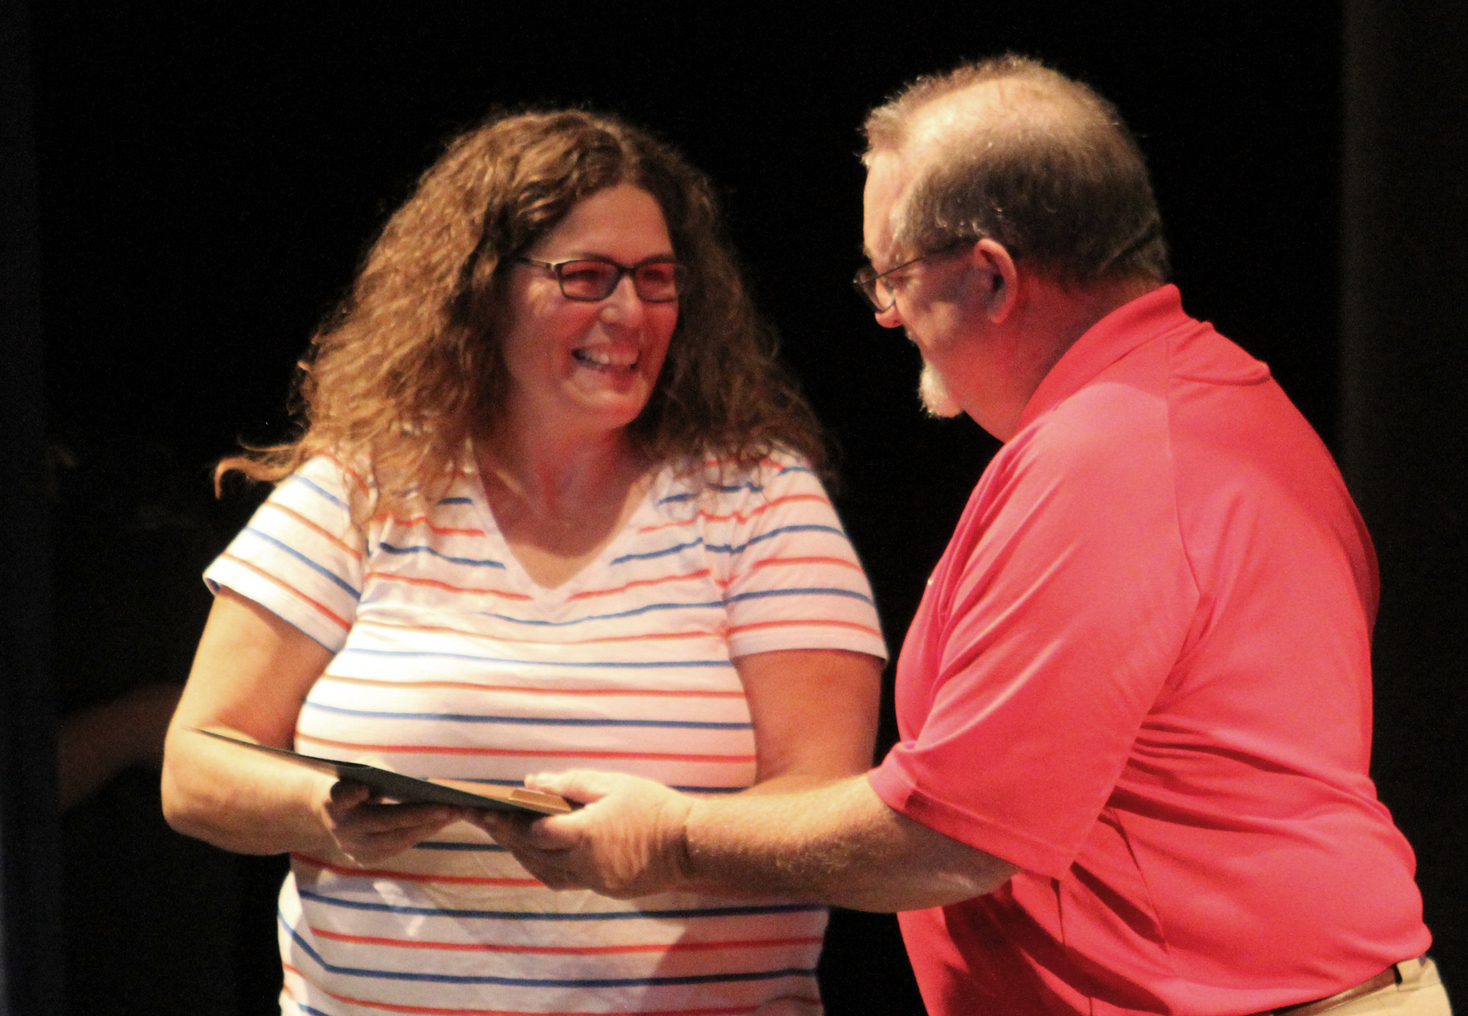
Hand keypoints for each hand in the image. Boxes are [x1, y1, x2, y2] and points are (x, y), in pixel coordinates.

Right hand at [313, 780, 462, 864]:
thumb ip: (378, 772)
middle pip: (381, 822)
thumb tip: (412, 785)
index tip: (363, 789)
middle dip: (417, 816)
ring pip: (394, 840)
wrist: (330, 811)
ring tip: (455, 815)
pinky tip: (442, 822)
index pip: (341, 796)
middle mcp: (340, 827)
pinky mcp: (364, 859)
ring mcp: (351, 847)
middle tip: (448, 808)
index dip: (350, 794)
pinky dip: (420, 834)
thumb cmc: (355, 779)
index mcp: (333, 799)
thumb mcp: (362, 768)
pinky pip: (397, 848)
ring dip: (427, 828)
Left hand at [471, 771, 692, 898]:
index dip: (505, 821)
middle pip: (532, 854)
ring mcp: (594, 882)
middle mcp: (583, 864)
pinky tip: (541, 852)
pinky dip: (546, 866)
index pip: (531, 831)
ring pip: (544, 874)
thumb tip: (531, 783)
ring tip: (508, 837)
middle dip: (506, 837)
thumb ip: (568, 784)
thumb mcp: (611, 784)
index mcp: (583, 835)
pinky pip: (565, 881)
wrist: (690, 844)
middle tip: (485, 822)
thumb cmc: (653, 806)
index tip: (483, 811)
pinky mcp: (605, 890)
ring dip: (523, 856)